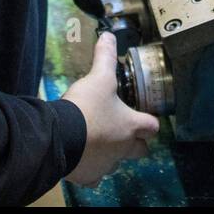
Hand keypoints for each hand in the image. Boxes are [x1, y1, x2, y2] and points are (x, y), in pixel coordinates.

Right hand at [59, 31, 159, 186]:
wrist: (61, 138)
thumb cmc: (87, 108)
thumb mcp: (98, 78)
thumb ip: (105, 58)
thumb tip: (109, 35)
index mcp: (130, 125)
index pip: (152, 126)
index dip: (149, 120)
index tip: (144, 116)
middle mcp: (123, 148)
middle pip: (140, 150)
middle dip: (135, 143)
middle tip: (122, 131)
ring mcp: (107, 165)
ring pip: (116, 163)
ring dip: (111, 154)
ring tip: (97, 142)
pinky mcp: (88, 176)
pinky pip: (94, 177)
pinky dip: (91, 170)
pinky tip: (82, 160)